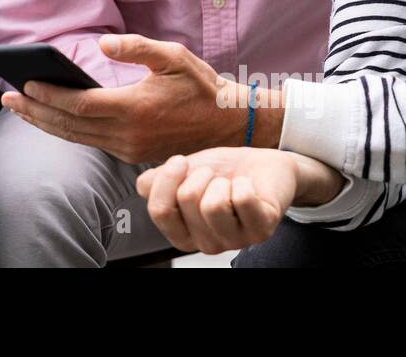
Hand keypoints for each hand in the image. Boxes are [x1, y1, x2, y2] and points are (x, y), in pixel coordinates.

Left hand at [0, 34, 280, 163]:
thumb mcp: (174, 56)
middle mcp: (127, 134)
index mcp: (135, 108)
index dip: (48, 94)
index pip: (79, 105)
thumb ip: (137, 48)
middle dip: (35, 111)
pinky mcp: (131, 155)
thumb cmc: (201, 86)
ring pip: (76, 138)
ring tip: (20, 108)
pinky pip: (89, 143)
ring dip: (45, 123)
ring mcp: (128, 149)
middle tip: (7, 97)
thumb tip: (102, 43)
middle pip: (69, 126)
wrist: (229, 126)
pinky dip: (65, 131)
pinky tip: (50, 118)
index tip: (24, 82)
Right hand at [136, 148, 343, 253]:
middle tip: (212, 175)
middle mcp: (207, 244)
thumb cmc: (223, 171)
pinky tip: (247, 186)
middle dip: (199, 174)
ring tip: (229, 183)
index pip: (160, 211)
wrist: (262, 164)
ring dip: (221, 180)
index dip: (166, 178)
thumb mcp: (182, 173)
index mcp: (183, 234)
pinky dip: (243, 183)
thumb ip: (156, 182)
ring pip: (213, 205)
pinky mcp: (262, 229)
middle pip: (186, 200)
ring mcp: (236, 240)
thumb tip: (143, 185)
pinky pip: (242, 199)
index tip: (179, 161)